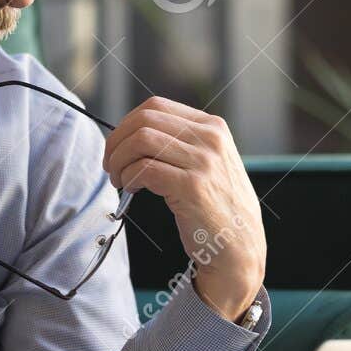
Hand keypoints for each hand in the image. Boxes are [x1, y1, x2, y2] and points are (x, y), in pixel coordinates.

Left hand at [102, 96, 265, 319]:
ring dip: (119, 161)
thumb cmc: (217, 206)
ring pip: (141, 141)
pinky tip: (131, 190)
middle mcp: (210, 138)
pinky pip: (145, 170)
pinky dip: (129, 178)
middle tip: (110, 165)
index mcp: (212, 126)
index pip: (156, 106)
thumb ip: (181, 142)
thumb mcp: (209, 162)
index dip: (126, 124)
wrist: (240, 245)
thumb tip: (132, 133)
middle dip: (116, 142)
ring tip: (120, 180)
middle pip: (144, 121)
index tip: (117, 146)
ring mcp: (204, 162)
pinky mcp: (193, 187)